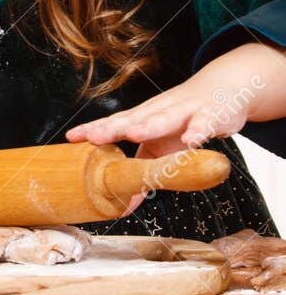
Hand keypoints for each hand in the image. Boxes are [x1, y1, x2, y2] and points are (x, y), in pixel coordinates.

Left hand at [66, 41, 285, 157]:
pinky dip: (197, 131)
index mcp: (145, 118)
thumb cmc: (185, 120)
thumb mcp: (164, 146)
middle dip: (111, 128)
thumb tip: (125, 205)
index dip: (94, 130)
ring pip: (165, 118)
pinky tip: (191, 140)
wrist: (224, 90)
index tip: (70, 138)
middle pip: (133, 119)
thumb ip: (145, 170)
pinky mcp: (210, 115)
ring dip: (148, 126)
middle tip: (91, 137)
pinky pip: (203, 124)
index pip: (115, 124)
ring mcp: (184, 111)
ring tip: (132, 134)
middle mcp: (159, 111)